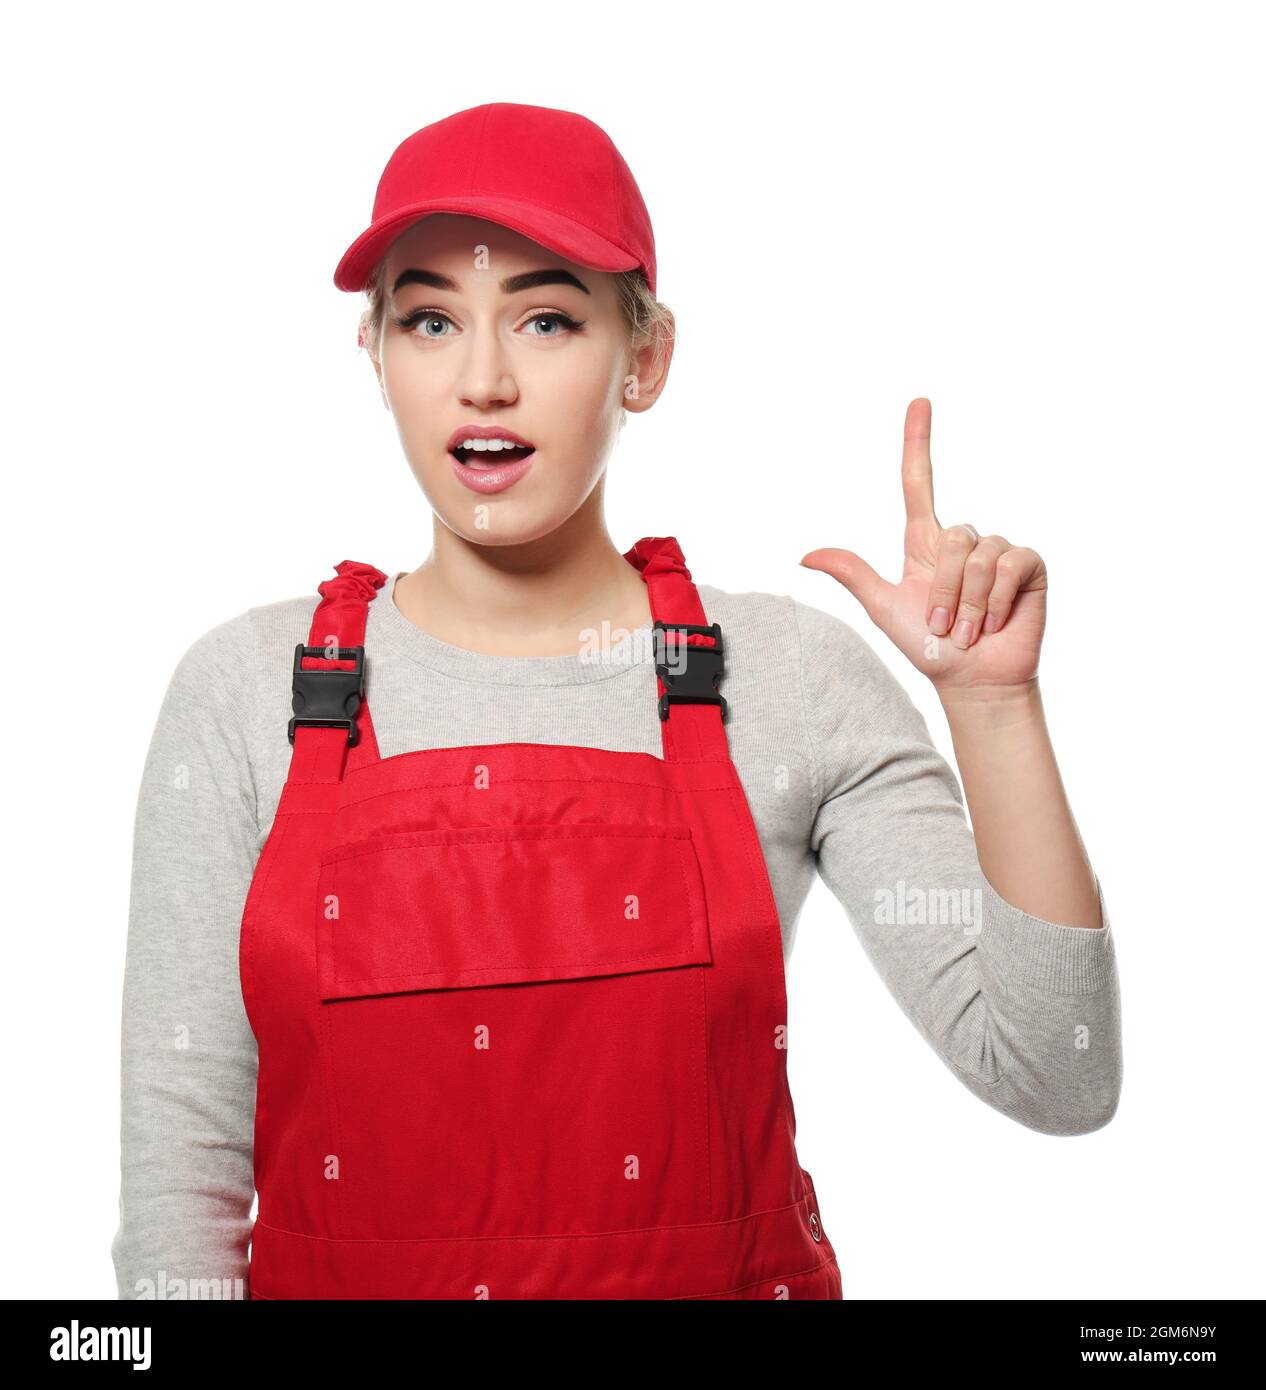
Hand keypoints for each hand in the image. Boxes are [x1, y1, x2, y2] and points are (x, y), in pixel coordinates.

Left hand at [800, 398, 1046, 693]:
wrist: (971, 680)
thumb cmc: (928, 648)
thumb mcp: (884, 607)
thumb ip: (852, 574)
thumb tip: (804, 555)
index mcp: (925, 544)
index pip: (919, 482)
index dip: (918, 442)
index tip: (919, 401)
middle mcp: (962, 542)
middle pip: (951, 533)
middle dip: (944, 589)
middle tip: (942, 625)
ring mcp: (997, 551)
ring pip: (978, 554)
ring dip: (968, 603)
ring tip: (968, 629)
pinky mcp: (1027, 566)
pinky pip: (1008, 565)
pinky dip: (995, 600)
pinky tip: (996, 622)